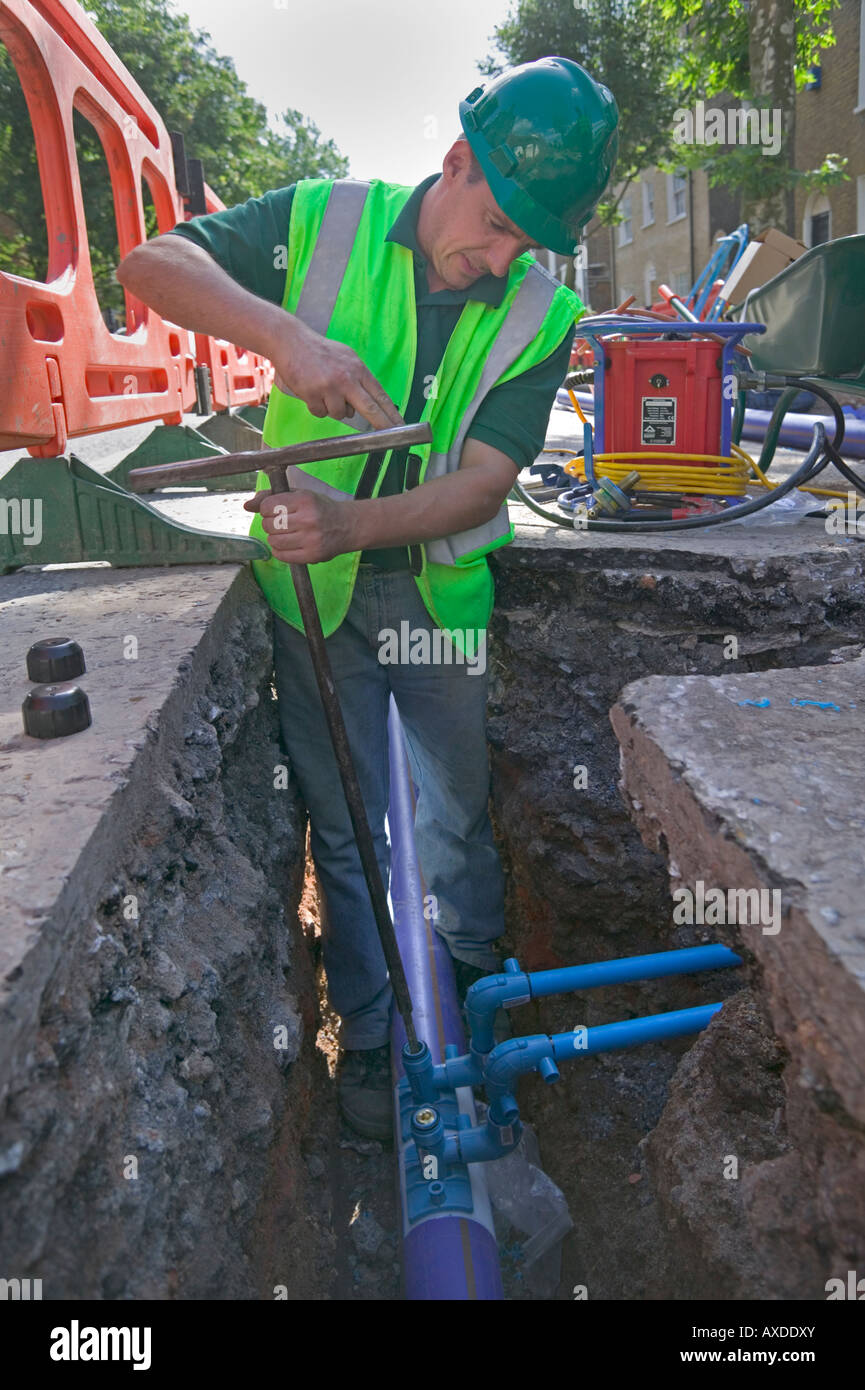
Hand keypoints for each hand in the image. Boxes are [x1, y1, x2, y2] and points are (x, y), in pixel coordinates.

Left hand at [243, 488, 357, 563]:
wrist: (348, 525)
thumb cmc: (320, 508)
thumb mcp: (299, 495)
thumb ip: (271, 497)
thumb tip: (247, 506)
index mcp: (304, 500)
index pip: (267, 506)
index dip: (266, 509)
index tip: (275, 511)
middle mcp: (308, 519)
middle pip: (268, 525)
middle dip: (270, 524)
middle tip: (281, 523)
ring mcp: (311, 539)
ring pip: (273, 541)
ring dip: (274, 538)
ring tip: (286, 534)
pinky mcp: (312, 555)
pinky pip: (282, 555)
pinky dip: (280, 550)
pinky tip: (289, 544)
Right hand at [270, 316, 403, 430]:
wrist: (290, 341)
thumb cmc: (319, 351)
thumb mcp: (346, 358)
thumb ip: (358, 378)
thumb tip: (370, 402)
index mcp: (357, 369)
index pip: (380, 395)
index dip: (391, 413)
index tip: (401, 425)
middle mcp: (346, 378)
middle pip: (369, 408)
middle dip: (382, 424)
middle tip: (391, 437)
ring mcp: (329, 387)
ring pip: (341, 414)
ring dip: (334, 409)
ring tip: (325, 392)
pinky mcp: (312, 394)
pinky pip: (321, 413)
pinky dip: (317, 407)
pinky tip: (312, 392)